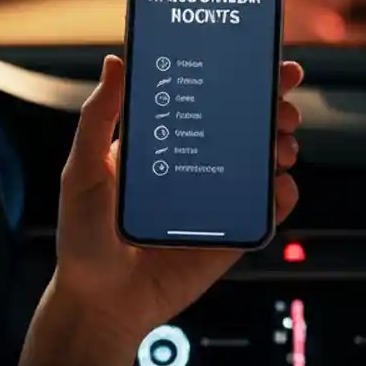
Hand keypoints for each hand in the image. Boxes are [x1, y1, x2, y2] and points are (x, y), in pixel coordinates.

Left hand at [20, 55, 304, 365]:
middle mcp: (196, 166)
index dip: (241, 78)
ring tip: (281, 146)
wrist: (100, 303)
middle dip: (274, 110)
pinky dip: (283, 196)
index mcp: (165, 143)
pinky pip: (266, 212)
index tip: (266, 62)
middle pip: (246, 127)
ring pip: (263, 165)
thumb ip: (98, 118)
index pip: (209, 100)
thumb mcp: (82, 170)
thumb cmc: (83, 235)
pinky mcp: (230, 236)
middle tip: (283, 107)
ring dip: (282, 148)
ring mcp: (216, 201)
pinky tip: (281, 186)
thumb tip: (115, 62)